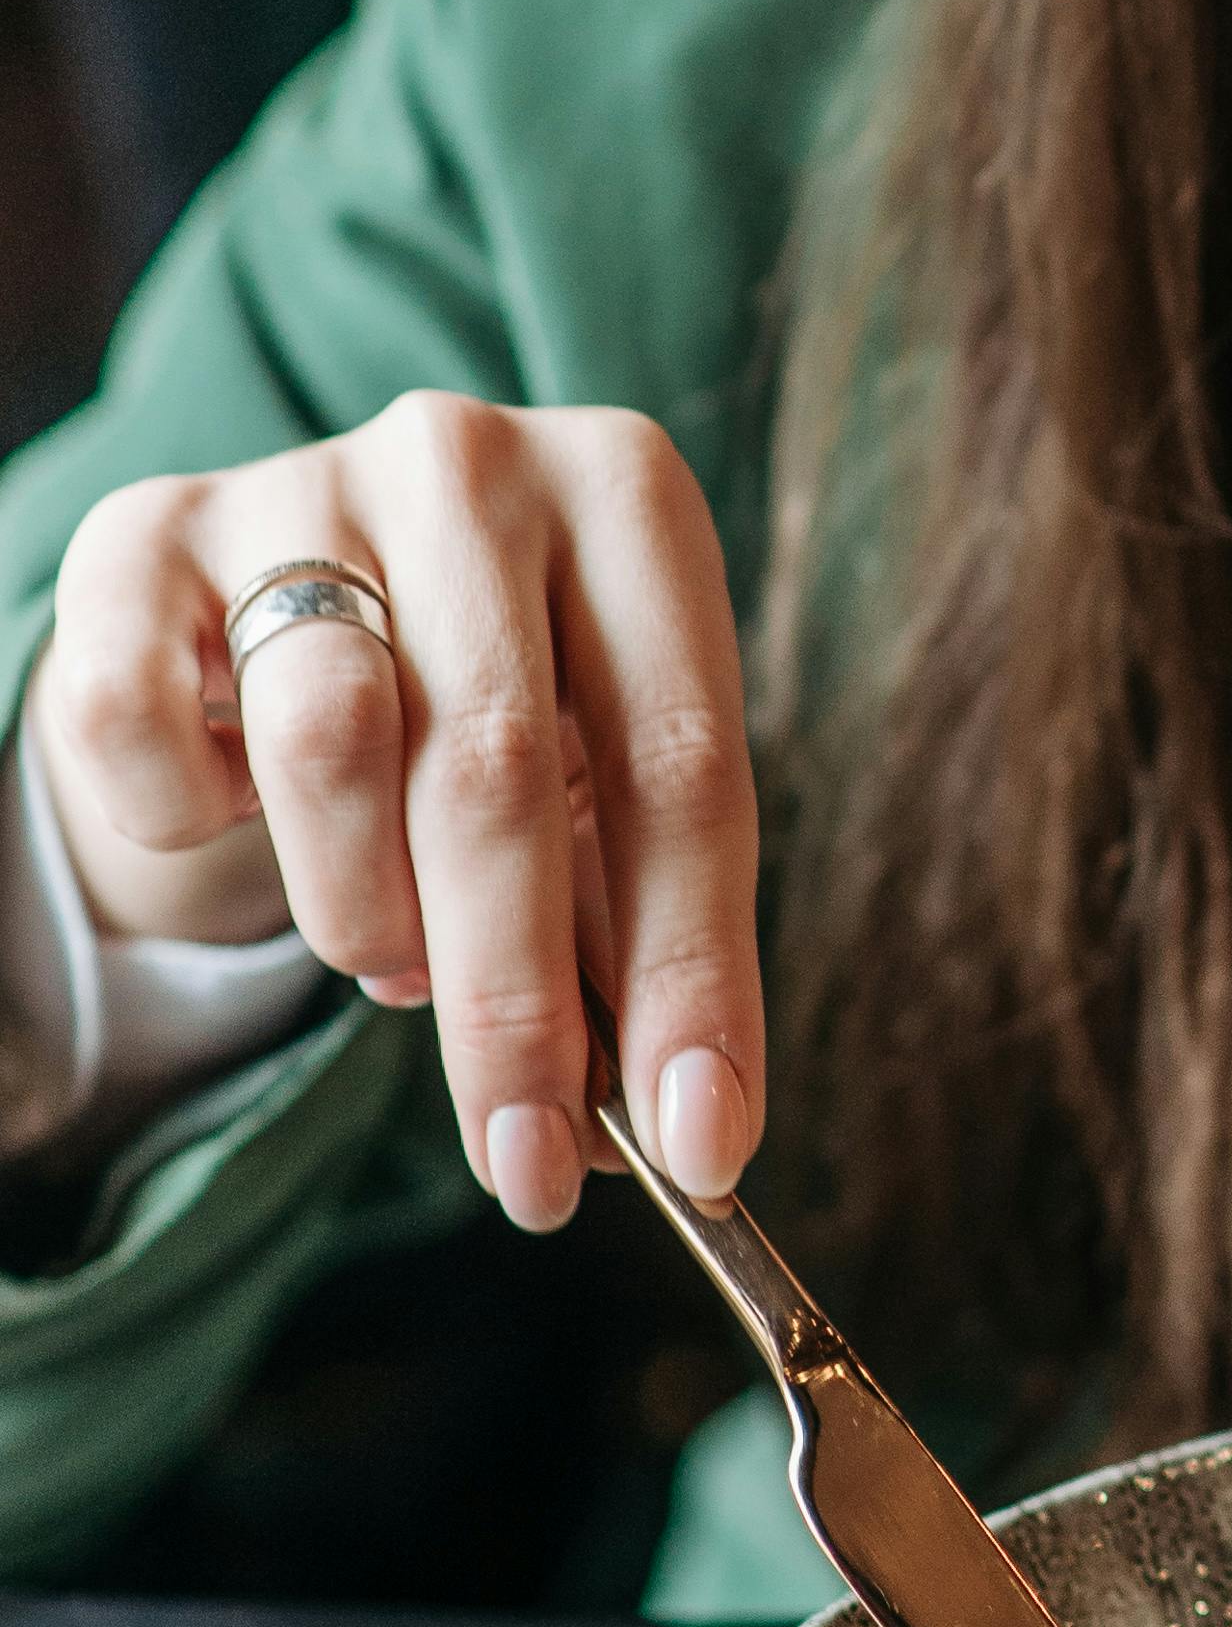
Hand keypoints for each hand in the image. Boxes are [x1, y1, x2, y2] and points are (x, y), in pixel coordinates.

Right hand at [30, 396, 761, 1232]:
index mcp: (631, 496)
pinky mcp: (140, 535)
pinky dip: (195, 820)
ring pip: (331, 743)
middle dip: (517, 1006)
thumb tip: (676, 1134)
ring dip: (366, 913)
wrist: (291, 582)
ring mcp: (299, 480)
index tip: (696, 1145)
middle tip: (525, 1166)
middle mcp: (470, 460)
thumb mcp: (594, 782)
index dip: (693, 975)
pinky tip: (239, 822)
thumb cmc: (485, 703)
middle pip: (503, 772)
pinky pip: (146, 722)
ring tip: (390, 958)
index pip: (687, 767)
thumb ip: (633, 930)